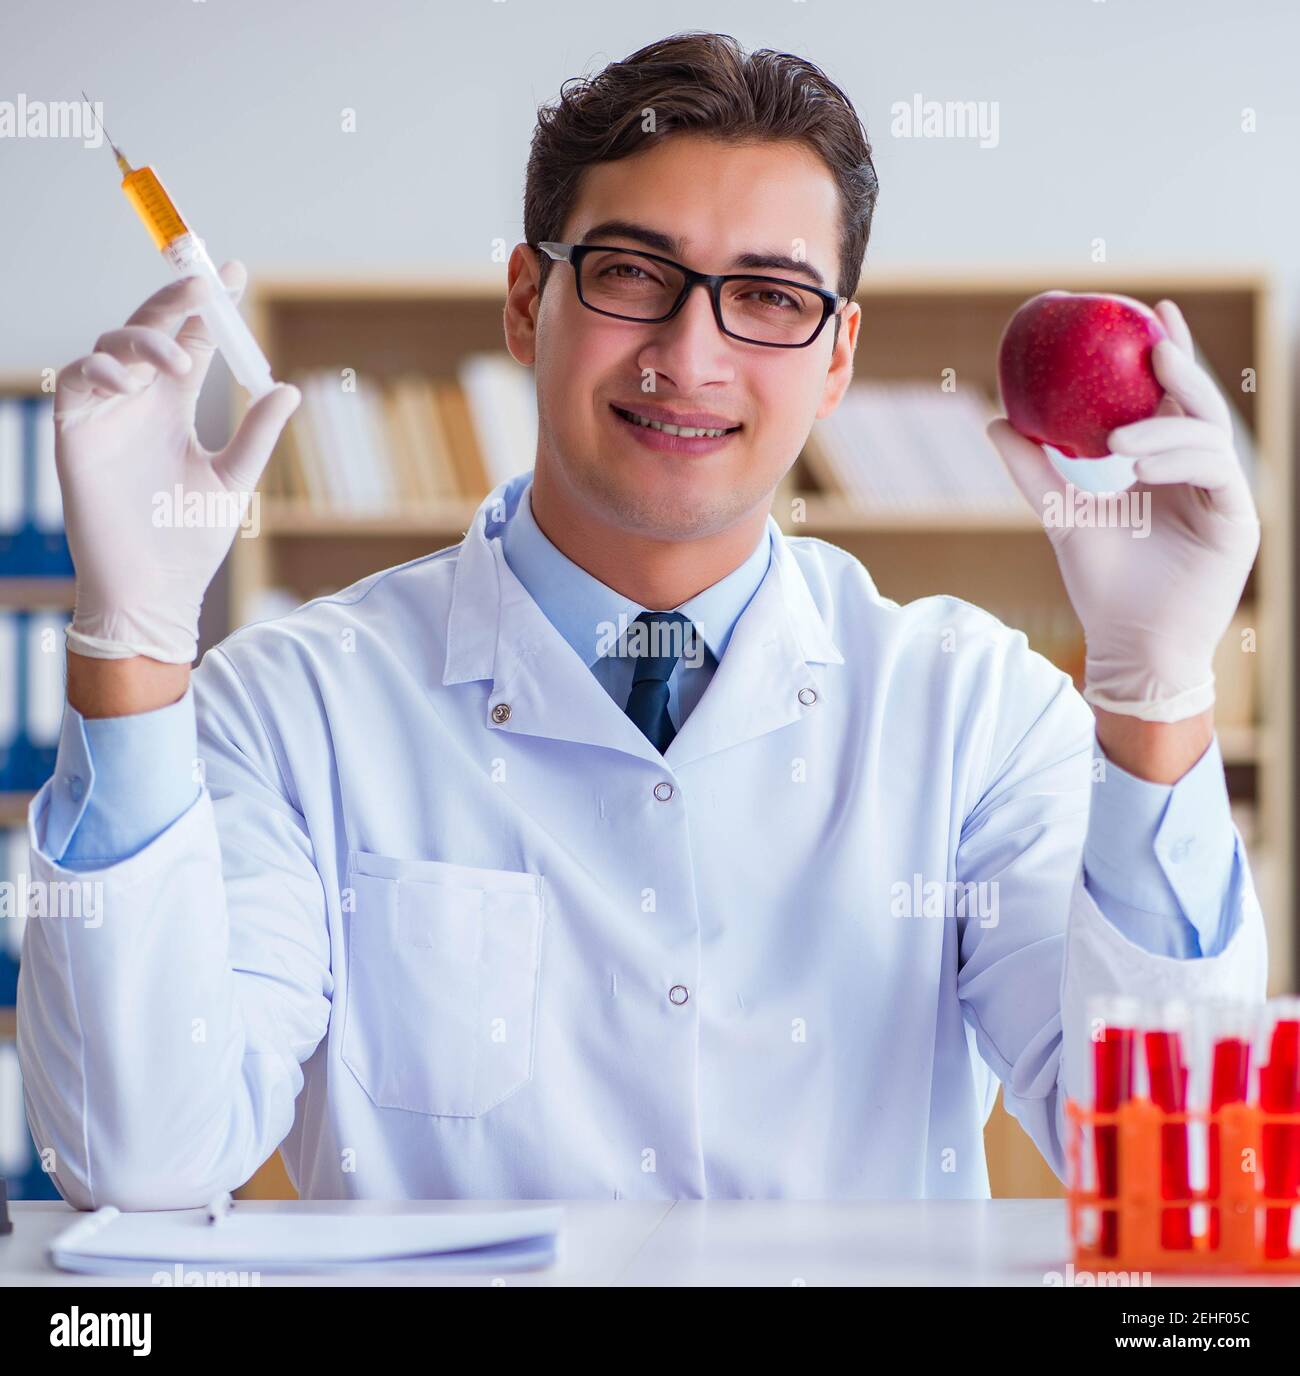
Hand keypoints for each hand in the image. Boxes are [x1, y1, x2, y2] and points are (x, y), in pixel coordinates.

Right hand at [55, 262, 299, 664]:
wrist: (154, 591)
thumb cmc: (189, 542)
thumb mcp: (233, 480)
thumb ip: (256, 434)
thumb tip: (288, 387)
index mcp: (176, 408)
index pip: (193, 343)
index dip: (209, 309)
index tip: (233, 273)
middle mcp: (140, 402)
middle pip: (152, 331)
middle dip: (174, 302)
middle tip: (203, 283)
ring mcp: (106, 415)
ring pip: (112, 347)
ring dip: (144, 340)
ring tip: (177, 359)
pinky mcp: (76, 434)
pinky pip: (75, 381)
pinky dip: (99, 370)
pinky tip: (129, 380)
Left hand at [986, 300, 1258, 723]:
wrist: (1128, 645)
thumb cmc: (1102, 585)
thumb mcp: (1061, 515)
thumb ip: (1034, 470)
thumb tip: (994, 421)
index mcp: (1167, 464)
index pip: (1172, 399)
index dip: (1169, 352)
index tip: (1149, 312)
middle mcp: (1200, 473)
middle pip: (1199, 406)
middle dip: (1182, 370)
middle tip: (1154, 346)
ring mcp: (1222, 495)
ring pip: (1208, 437)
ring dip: (1166, 428)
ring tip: (1120, 441)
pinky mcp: (1237, 521)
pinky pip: (1217, 474)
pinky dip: (1180, 461)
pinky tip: (1141, 463)